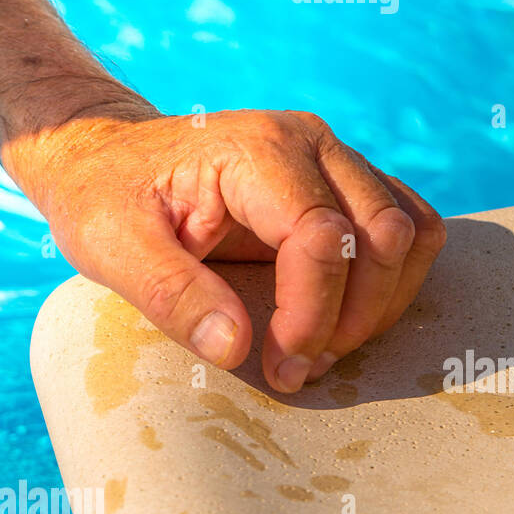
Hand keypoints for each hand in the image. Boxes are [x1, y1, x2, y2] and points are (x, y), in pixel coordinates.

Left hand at [5, 105, 446, 393]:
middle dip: (350, 318)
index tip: (278, 366)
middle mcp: (309, 144)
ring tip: (316, 350)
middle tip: (295, 369)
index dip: (310, 314)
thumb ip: (171, 295)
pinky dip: (389, 286)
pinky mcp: (341, 186)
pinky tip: (335, 324)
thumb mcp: (111, 248)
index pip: (322, 235)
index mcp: (254, 150)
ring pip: (409, 233)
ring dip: (377, 306)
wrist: (107, 162)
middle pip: (382, 235)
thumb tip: (236, 348)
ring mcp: (333, 161)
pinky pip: (406, 231)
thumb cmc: (104, 199)